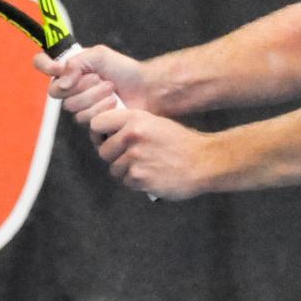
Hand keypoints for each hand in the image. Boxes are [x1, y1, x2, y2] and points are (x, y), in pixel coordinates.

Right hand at [33, 44, 148, 125]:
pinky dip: (102, 108)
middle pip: (56, 92)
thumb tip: (60, 79)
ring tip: (111, 89)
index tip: (58, 68)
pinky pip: (85, 119)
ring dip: (94, 96)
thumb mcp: (99, 56)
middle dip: (81, 85)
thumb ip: (76, 62)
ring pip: (72, 107)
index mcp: (69, 69)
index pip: (42, 64)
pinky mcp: (90, 122)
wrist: (145, 88)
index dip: (45, 66)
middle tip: (99, 78)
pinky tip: (115, 103)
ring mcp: (79, 106)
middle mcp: (70, 88)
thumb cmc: (123, 70)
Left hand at [87, 107, 213, 200]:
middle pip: (103, 151)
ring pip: (114, 169)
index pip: (97, 123)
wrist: (204, 161)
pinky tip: (152, 175)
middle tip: (131, 157)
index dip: (100, 132)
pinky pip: (126, 182)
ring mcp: (135, 158)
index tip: (106, 137)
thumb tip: (106, 135)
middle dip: (114, 156)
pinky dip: (137, 182)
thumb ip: (131, 126)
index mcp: (135, 118)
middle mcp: (132, 136)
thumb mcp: (156, 123)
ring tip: (146, 166)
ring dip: (126, 171)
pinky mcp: (139, 178)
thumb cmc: (180, 142)